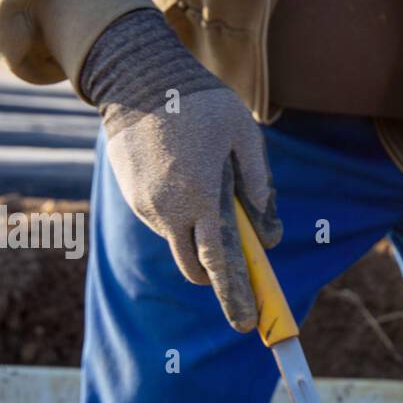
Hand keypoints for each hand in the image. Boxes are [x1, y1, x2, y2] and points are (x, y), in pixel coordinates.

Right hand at [81, 10, 281, 331]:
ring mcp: (146, 207)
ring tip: (208, 184)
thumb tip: (269, 235)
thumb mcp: (244, 135)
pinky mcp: (133, 198)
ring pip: (179, 243)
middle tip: (237, 267)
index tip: (246, 324)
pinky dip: (181, 215)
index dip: (235, 296)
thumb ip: (259, 185)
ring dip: (198, 236)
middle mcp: (168, 211)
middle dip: (217, 277)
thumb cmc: (200, 104)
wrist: (137, 78)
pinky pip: (163, 221)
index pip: (221, 263)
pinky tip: (185, 175)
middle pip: (196, 268)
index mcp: (201, 198)